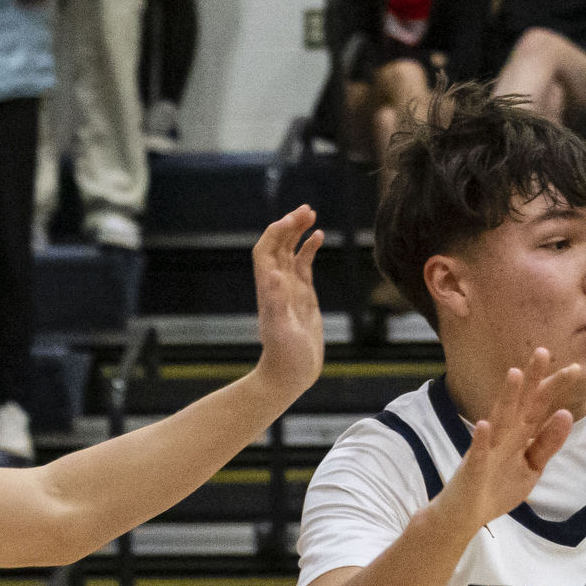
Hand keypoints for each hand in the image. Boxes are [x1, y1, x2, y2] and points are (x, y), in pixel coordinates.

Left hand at [247, 206, 325, 401]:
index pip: (266, 250)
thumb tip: (275, 273)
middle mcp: (276, 284)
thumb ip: (277, 302)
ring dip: (298, 231)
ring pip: (291, 251)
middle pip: (278, 245)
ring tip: (312, 214)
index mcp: (269, 288)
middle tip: (307, 209)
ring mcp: (290, 289)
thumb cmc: (285, 357)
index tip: (294, 220)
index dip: (276, 232)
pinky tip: (319, 237)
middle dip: (290, 225)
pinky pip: (304, 265)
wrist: (290, 375)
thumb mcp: (281, 330)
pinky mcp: (303, 296)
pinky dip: (309, 248)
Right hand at [447, 346, 581, 529]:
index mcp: (519, 435)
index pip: (538, 406)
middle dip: (531, 379)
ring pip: (499, 420)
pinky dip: (480, 440)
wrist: (464, 516)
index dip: (554, 387)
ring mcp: (487, 451)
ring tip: (514, 374)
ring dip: (506, 398)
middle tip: (542, 352)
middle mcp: (503, 436)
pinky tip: (484, 425)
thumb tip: (566, 413)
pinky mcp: (473, 470)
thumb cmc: (497, 487)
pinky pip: (478, 453)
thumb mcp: (531, 467)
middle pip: (520, 404)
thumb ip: (547, 443)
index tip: (576, 368)